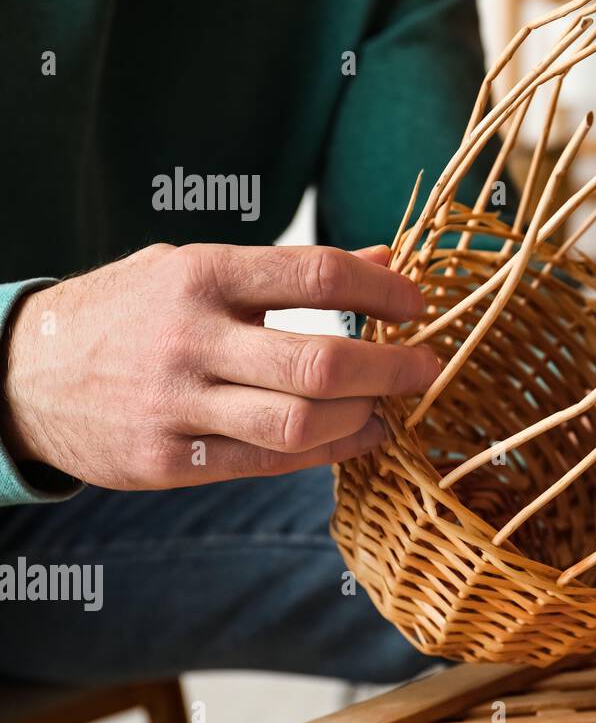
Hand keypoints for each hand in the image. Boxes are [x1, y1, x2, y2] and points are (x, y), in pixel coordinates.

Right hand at [1, 243, 437, 489]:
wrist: (20, 370)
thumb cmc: (131, 310)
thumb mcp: (196, 268)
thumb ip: (290, 271)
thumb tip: (388, 259)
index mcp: (201, 274)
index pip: (316, 273)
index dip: (382, 291)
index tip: (417, 305)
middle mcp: (190, 338)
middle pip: (319, 362)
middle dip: (391, 368)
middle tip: (427, 366)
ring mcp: (175, 405)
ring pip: (299, 423)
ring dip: (365, 416)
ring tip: (392, 405)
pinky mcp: (166, 460)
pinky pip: (267, 463)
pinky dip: (328, 451)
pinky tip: (360, 435)